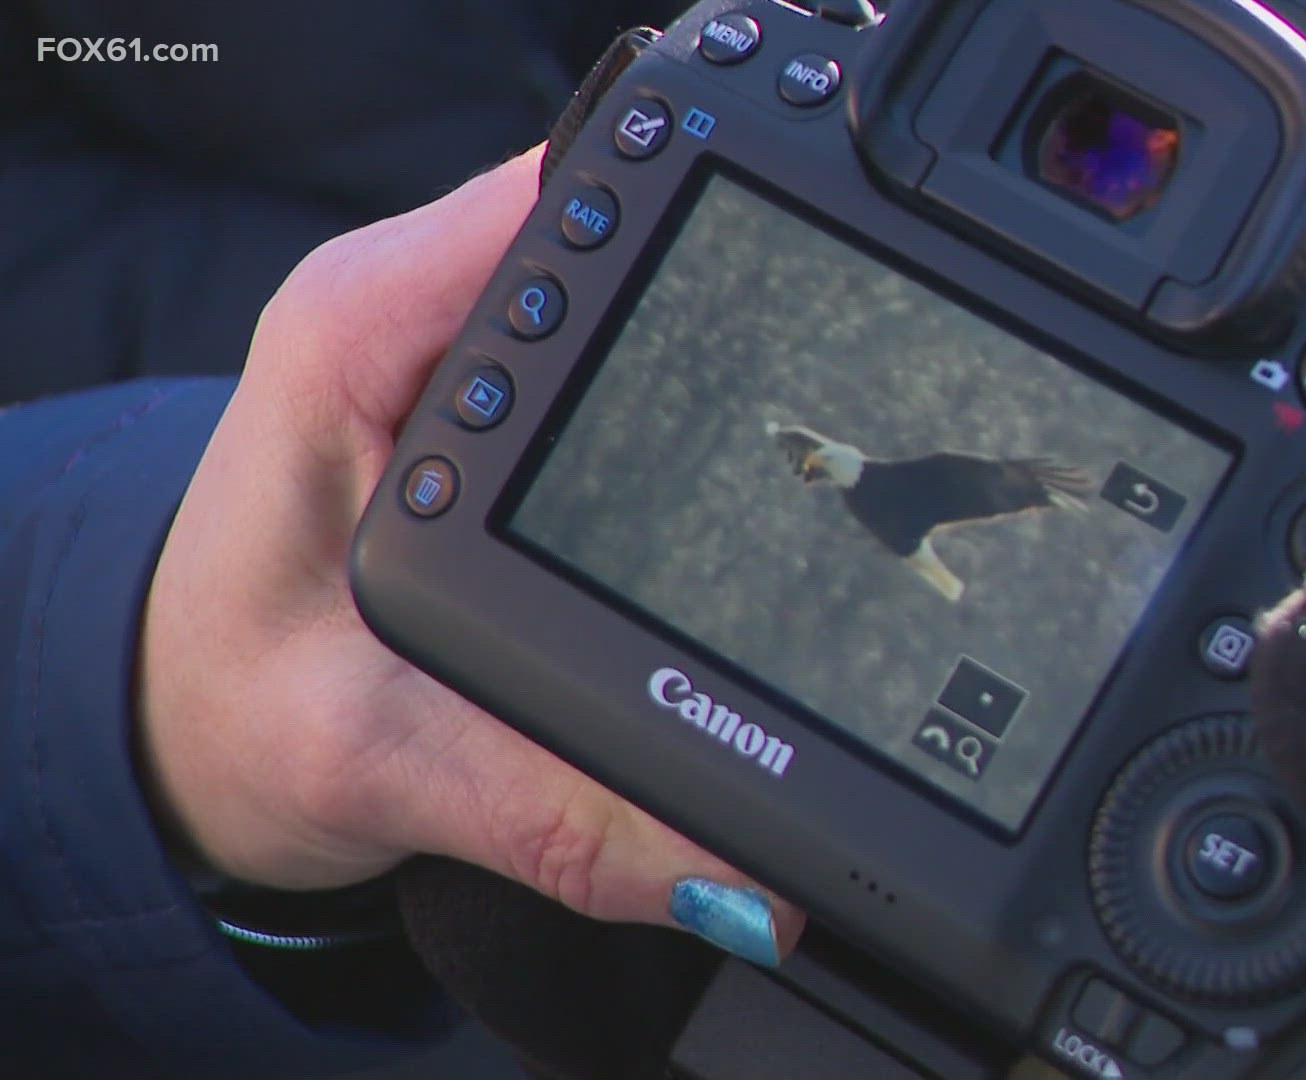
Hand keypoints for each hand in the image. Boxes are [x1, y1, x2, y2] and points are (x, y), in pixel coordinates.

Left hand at [136, 145, 800, 960]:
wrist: (186, 732)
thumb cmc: (235, 714)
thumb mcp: (382, 768)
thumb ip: (555, 817)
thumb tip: (743, 874)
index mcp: (362, 331)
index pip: (563, 204)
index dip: (695, 246)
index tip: (796, 338)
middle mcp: (414, 304)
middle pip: (625, 234)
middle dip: (735, 314)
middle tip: (816, 454)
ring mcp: (462, 341)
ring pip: (632, 290)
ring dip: (713, 360)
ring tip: (787, 476)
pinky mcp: (496, 390)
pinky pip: (616, 351)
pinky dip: (679, 405)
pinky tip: (728, 486)